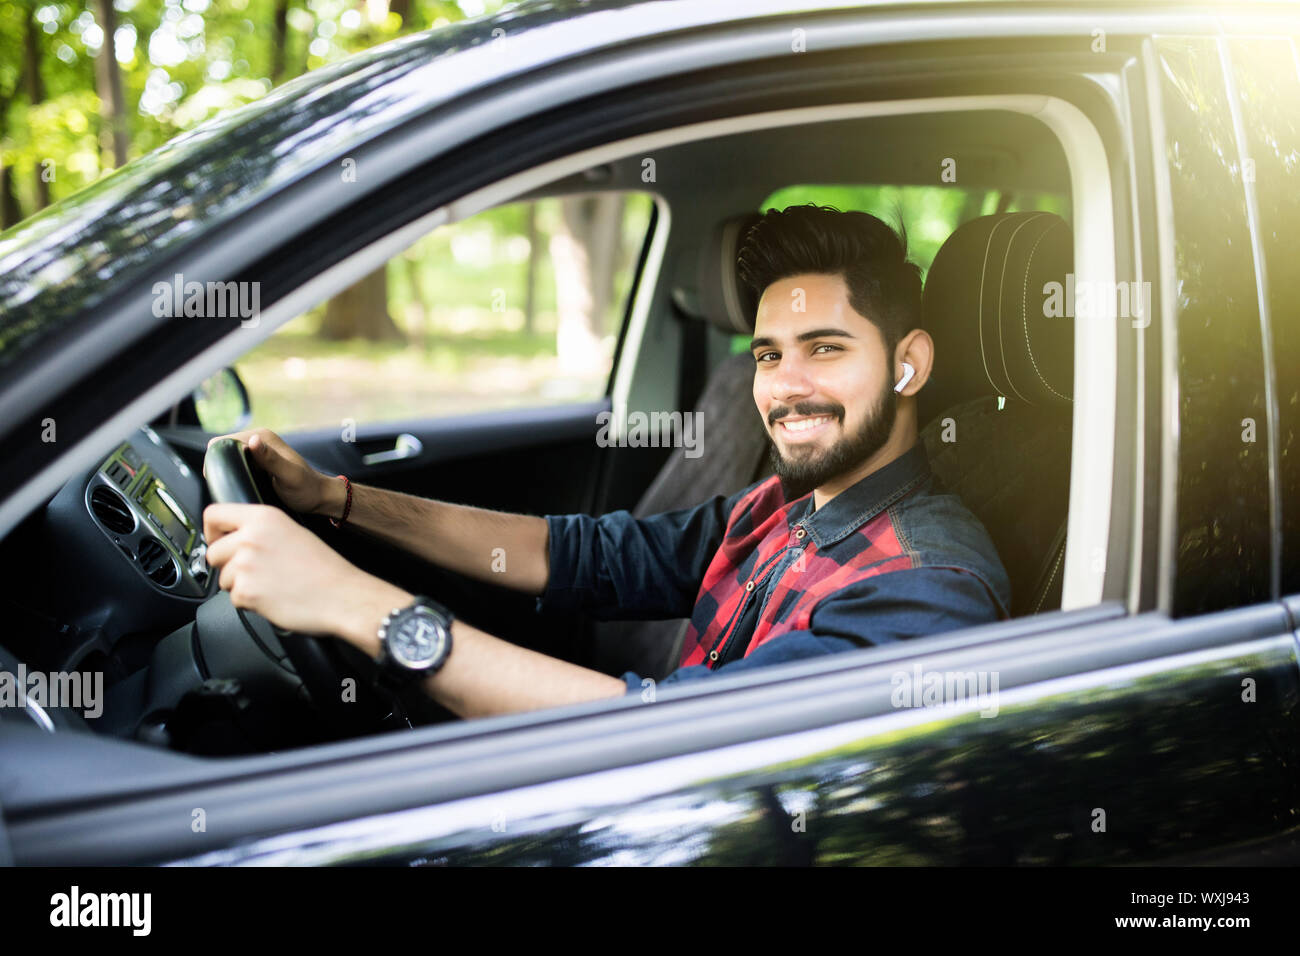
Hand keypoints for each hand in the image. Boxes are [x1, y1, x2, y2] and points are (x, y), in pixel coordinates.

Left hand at [203, 503, 405, 649]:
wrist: (342, 595)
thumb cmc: (325, 569)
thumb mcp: (293, 532)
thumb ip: (261, 531)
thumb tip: (235, 539)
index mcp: (263, 518)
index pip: (214, 514)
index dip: (213, 531)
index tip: (219, 541)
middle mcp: (251, 538)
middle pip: (214, 552)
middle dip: (228, 566)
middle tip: (255, 572)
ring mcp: (246, 565)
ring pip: (223, 579)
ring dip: (241, 586)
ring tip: (271, 585)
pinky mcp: (246, 592)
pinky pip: (234, 599)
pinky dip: (251, 603)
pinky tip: (274, 597)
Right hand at [205, 427, 334, 515]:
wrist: (318, 498)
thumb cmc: (307, 489)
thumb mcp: (289, 476)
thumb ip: (271, 459)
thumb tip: (253, 441)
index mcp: (262, 437)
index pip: (224, 441)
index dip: (217, 459)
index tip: (223, 478)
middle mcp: (258, 440)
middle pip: (222, 450)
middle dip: (221, 467)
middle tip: (230, 486)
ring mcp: (256, 451)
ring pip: (227, 459)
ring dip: (227, 472)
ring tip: (235, 487)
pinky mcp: (256, 463)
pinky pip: (235, 465)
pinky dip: (233, 475)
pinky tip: (240, 486)